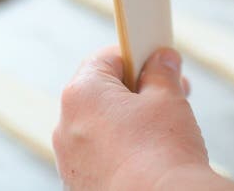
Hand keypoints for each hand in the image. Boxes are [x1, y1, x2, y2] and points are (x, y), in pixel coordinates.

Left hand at [53, 46, 233, 189]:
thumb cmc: (161, 154)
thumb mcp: (168, 98)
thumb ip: (161, 72)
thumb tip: (162, 61)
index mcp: (81, 94)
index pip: (107, 58)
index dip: (138, 55)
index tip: (158, 62)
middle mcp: (65, 125)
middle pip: (101, 92)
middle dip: (134, 91)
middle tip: (166, 96)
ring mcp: (69, 159)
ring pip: (99, 126)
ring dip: (126, 123)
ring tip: (160, 132)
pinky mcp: (78, 184)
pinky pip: (98, 156)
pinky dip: (119, 152)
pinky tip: (147, 158)